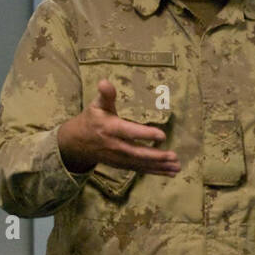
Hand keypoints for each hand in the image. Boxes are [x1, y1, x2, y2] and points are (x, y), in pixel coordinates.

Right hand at [57, 79, 180, 175]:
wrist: (77, 143)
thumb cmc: (92, 119)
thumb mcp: (96, 105)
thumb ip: (105, 95)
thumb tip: (104, 82)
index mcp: (109, 128)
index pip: (128, 132)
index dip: (144, 134)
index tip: (162, 135)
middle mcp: (114, 145)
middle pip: (136, 153)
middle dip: (156, 156)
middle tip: (174, 156)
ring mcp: (118, 158)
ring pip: (140, 164)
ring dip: (159, 166)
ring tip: (177, 167)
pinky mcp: (121, 165)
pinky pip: (139, 169)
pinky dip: (155, 172)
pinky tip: (170, 172)